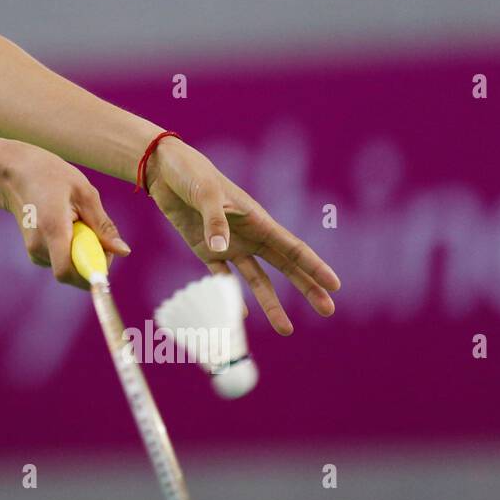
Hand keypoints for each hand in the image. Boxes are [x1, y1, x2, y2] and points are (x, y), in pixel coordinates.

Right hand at [0, 141, 130, 288]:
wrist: (14, 173)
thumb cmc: (51, 176)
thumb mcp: (84, 193)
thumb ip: (103, 225)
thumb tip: (123, 251)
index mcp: (52, 230)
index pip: (67, 271)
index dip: (90, 274)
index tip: (106, 258)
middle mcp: (39, 246)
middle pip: (73, 271)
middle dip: (93, 258)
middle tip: (97, 231)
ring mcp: (34, 251)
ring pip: (69, 266)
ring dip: (82, 250)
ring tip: (77, 220)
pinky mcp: (35, 252)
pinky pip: (62, 260)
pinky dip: (72, 248)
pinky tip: (67, 225)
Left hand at [143, 138, 340, 333]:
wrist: (164, 170)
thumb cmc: (191, 173)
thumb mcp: (205, 191)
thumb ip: (215, 219)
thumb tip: (221, 248)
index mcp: (257, 219)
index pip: (292, 247)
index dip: (314, 267)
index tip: (334, 285)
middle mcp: (249, 235)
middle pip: (284, 267)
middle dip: (307, 288)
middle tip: (328, 311)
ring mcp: (229, 244)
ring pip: (256, 279)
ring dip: (271, 303)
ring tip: (286, 329)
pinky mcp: (205, 249)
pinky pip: (222, 277)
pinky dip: (230, 296)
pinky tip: (239, 316)